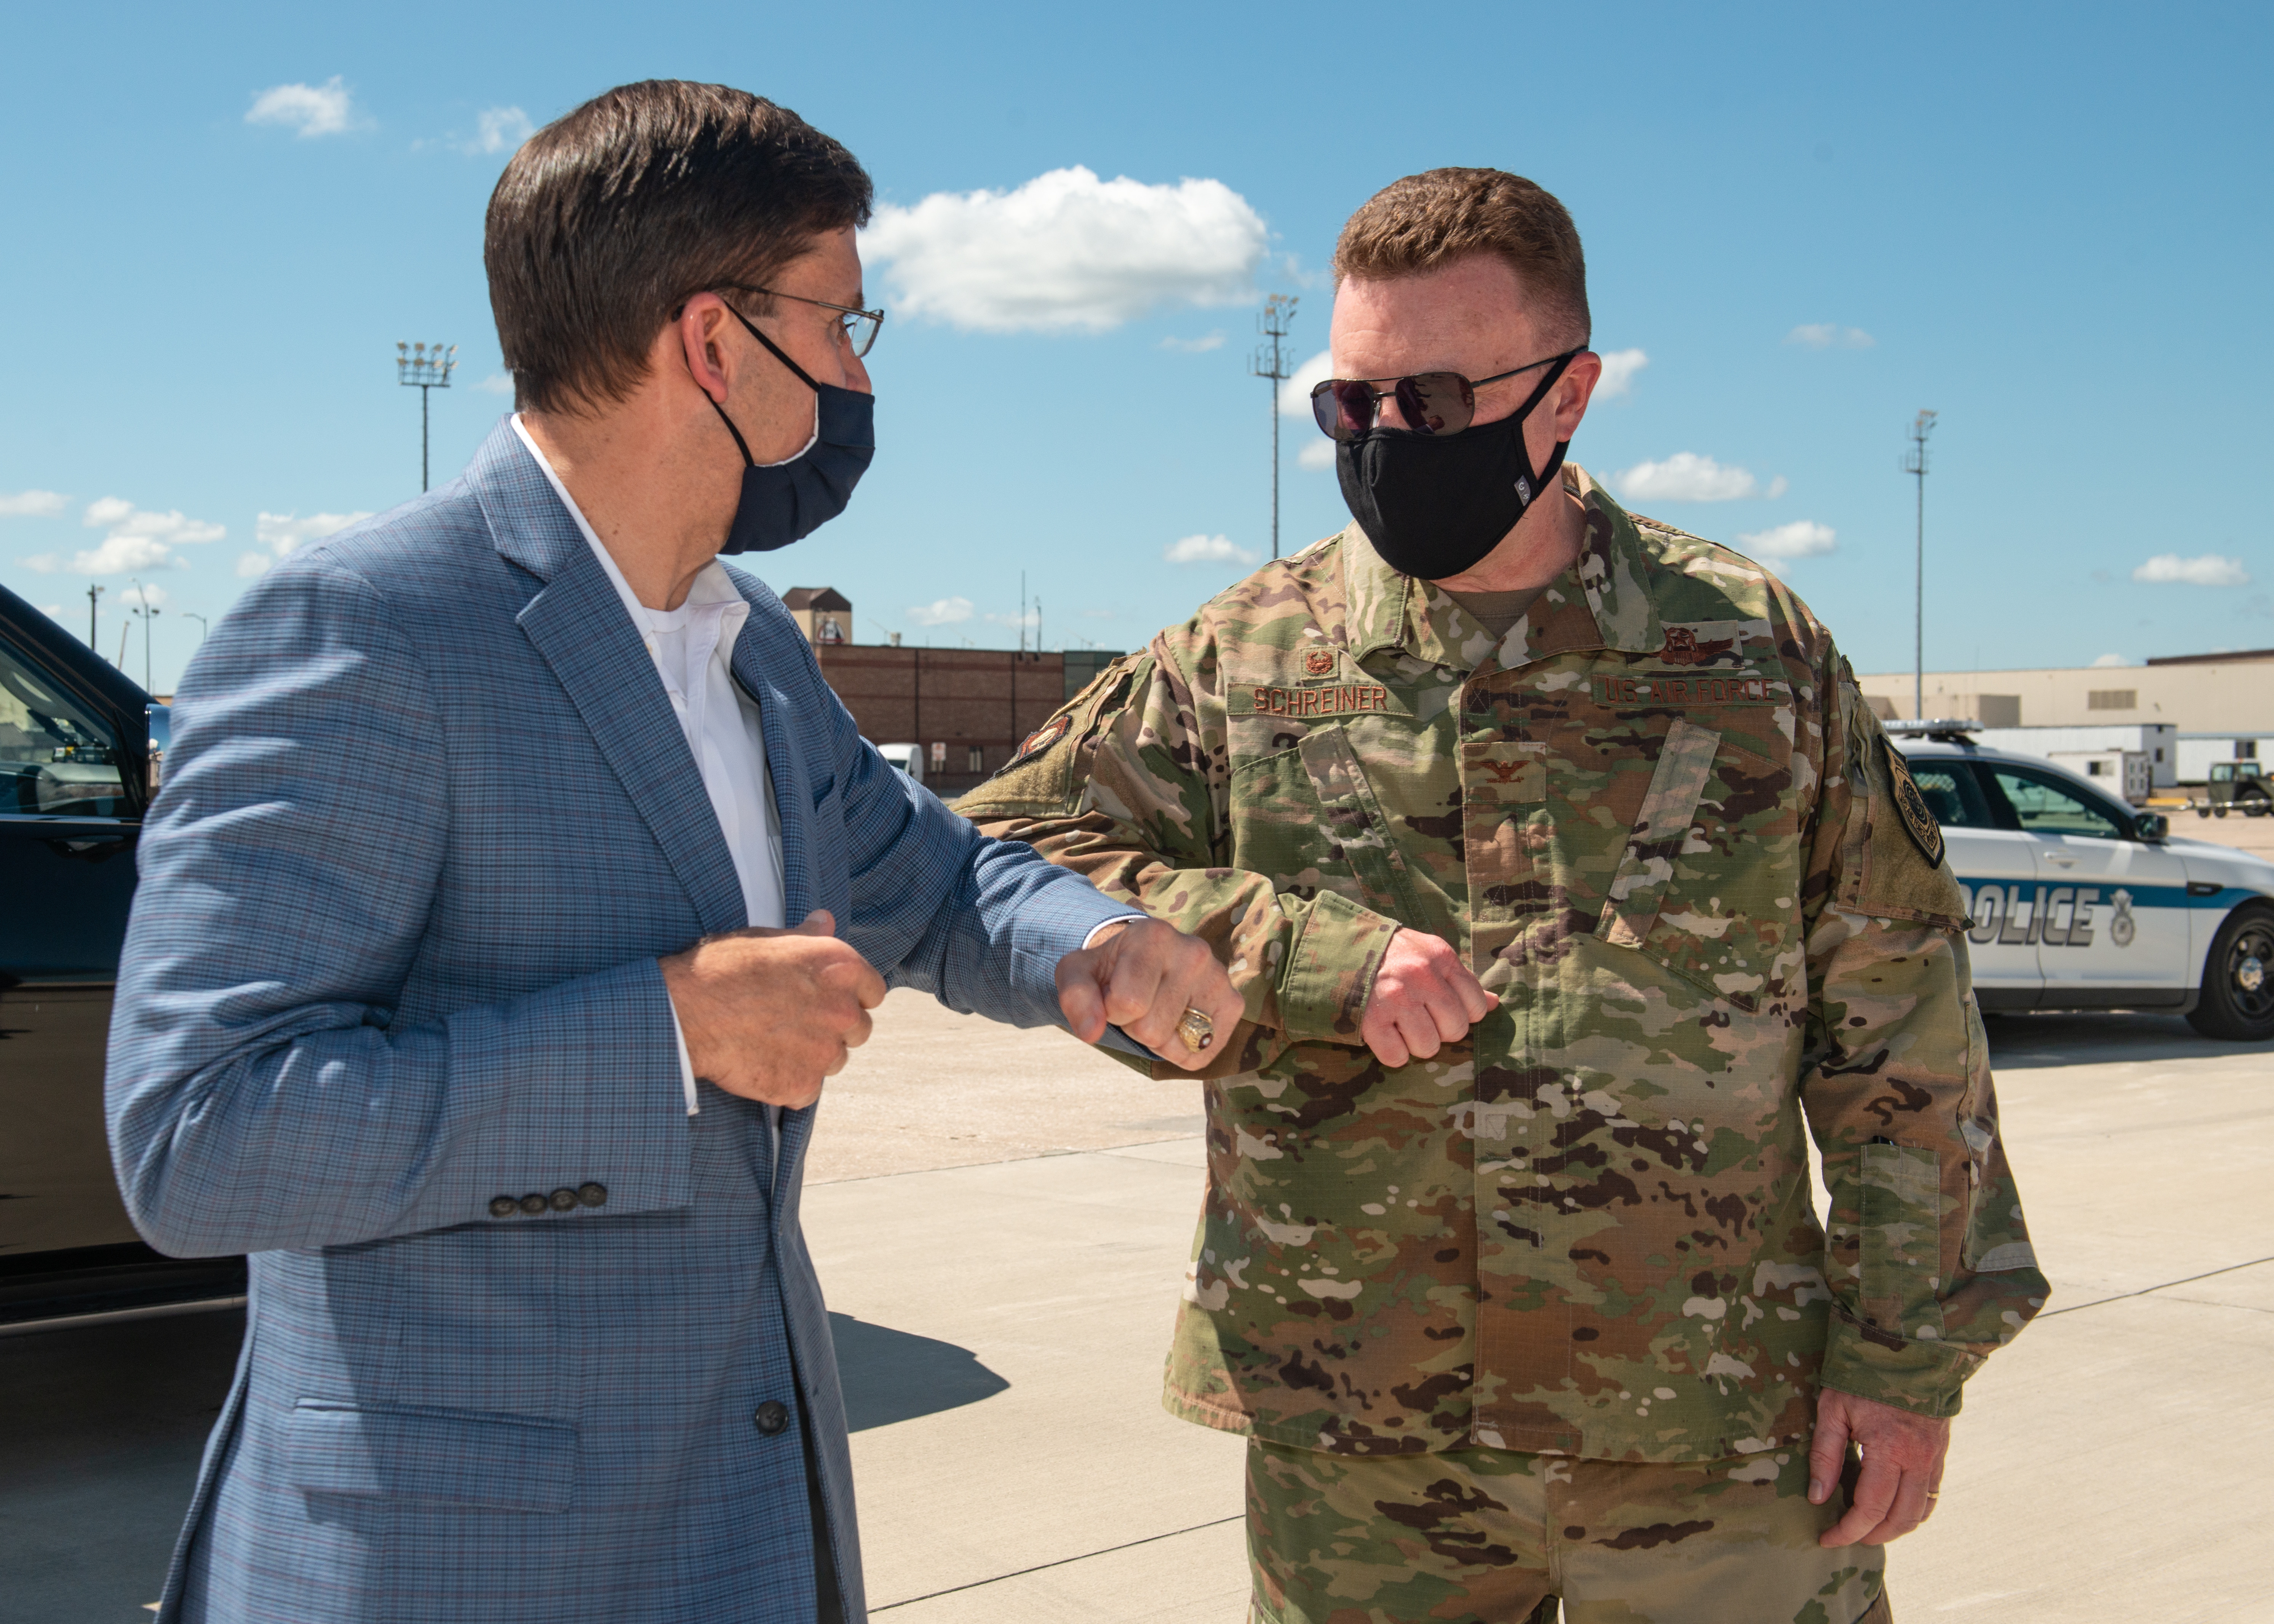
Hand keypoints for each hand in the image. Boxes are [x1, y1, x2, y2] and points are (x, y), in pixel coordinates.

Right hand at [659, 910, 885, 1108]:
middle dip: (834, 1029)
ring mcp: (824, 1052)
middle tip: (795, 1023)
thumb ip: (807, 936)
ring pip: (834, 1061)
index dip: (851, 997)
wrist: (686, 1012)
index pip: (873, 992)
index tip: (828, 1000)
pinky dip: (789, 1082)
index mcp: (842, 969)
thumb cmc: (723, 969)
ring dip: (812, 1056)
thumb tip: (826, 920)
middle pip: (859, 1030)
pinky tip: (761, 1064)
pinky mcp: (802, 1086)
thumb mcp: (769, 939)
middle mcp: (842, 1011)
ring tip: (773, 1042)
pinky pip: (807, 1090)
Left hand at [1057, 918, 1241, 1072]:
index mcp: (1153, 935)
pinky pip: (1203, 1053)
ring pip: (1177, 1044)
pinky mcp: (1233, 1003)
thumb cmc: (1108, 969)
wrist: (1142, 960)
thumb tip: (1091, 1032)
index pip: (1127, 1003)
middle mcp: (1193, 950)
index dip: (1111, 1010)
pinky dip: (1183, 1051)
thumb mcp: (1077, 974)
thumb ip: (1076, 998)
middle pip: (1151, 1028)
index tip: (1113, 993)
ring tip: (1156, 1009)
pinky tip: (1176, 1024)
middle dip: (1135, 1026)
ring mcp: (1218, 976)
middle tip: (1137, 1004)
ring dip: (1159, 1039)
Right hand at [1359, 927, 1493, 1066]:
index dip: (1462, 1015)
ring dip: (1414, 1044)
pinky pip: (1396, 1057)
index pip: (1476, 1006)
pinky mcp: (1369, 1020)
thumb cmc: (1388, 953)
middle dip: (1440, 1032)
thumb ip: (1459, 979)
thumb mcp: (1427, 953)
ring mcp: (1395, 998)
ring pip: (1428, 1047)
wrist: (1333, 947)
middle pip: (1455, 1030)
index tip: (1441, 1009)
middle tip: (1419, 1019)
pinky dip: (1391, 1053)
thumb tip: (1494, 1003)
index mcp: (1440, 957)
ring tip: (1399, 1025)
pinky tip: (1383, 1033)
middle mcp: (1421, 976)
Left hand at [1810, 1388, 1952, 1546]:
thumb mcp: (1833, 1409)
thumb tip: (1818, 1497)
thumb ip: (1825, 1455)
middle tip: (1845, 1536)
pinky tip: (1892, 1510)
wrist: (1904, 1346)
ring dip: (1894, 1528)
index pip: (1870, 1508)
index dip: (1847, 1531)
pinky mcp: (1940, 1453)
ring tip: (1867, 1529)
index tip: (1826, 1539)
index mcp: (1889, 1449)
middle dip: (1871, 1536)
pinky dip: (1913, 1512)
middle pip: (1899, 1519)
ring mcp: (1933, 1458)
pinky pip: (1932, 1495)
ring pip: (1919, 1513)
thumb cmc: (1862, 1376)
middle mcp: (1917, 1459)